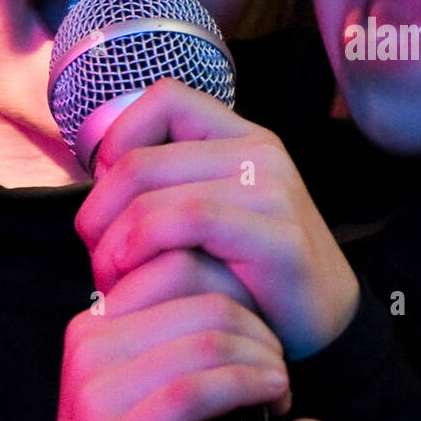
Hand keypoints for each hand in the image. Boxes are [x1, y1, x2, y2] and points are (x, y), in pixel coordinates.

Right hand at [3, 292, 288, 420]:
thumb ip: (176, 331)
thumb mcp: (146, 382)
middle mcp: (86, 346)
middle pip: (203, 294)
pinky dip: (248, 386)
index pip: (183, 261)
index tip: (263, 328)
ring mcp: (93, 393)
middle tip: (279, 362)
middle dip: (258, 323)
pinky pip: (197, 390)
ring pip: (208, 338)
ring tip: (278, 386)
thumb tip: (236, 271)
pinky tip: (272, 402)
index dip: (241, 287)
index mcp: (94, 322)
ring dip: (262, 357)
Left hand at [75, 79, 360, 359]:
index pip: (166, 98)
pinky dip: (145, 242)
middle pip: (142, 158)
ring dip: (113, 238)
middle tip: (95, 253)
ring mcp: (274, 191)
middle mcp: (261, 153)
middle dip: (99, 209)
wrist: (324, 322)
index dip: (120, 134)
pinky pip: (192, 219)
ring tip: (109, 274)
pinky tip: (132, 270)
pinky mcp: (278, 235)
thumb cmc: (251, 273)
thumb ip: (169, 186)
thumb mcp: (211, 213)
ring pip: (156, 193)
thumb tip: (100, 175)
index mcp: (242, 137)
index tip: (107, 187)